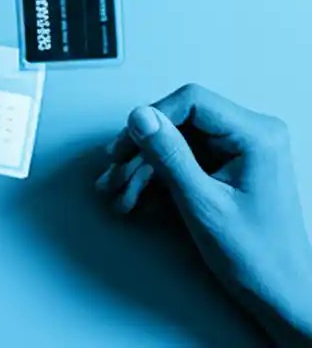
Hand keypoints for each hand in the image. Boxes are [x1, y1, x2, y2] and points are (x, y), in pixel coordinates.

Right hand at [96, 84, 311, 344]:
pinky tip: (140, 201)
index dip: (151, 119)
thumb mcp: (203, 203)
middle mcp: (253, 137)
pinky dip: (159, 181)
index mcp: (257, 136)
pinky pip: (184, 162)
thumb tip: (142, 117)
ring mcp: (241, 152)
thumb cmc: (259, 257)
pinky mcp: (229, 169)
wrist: (279, 294)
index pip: (192, 102)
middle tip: (116, 173)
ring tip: (122, 196)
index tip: (126, 145)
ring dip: (144, 170)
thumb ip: (169, 155)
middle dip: (142, 152)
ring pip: (176, 144)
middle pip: (179, 123)